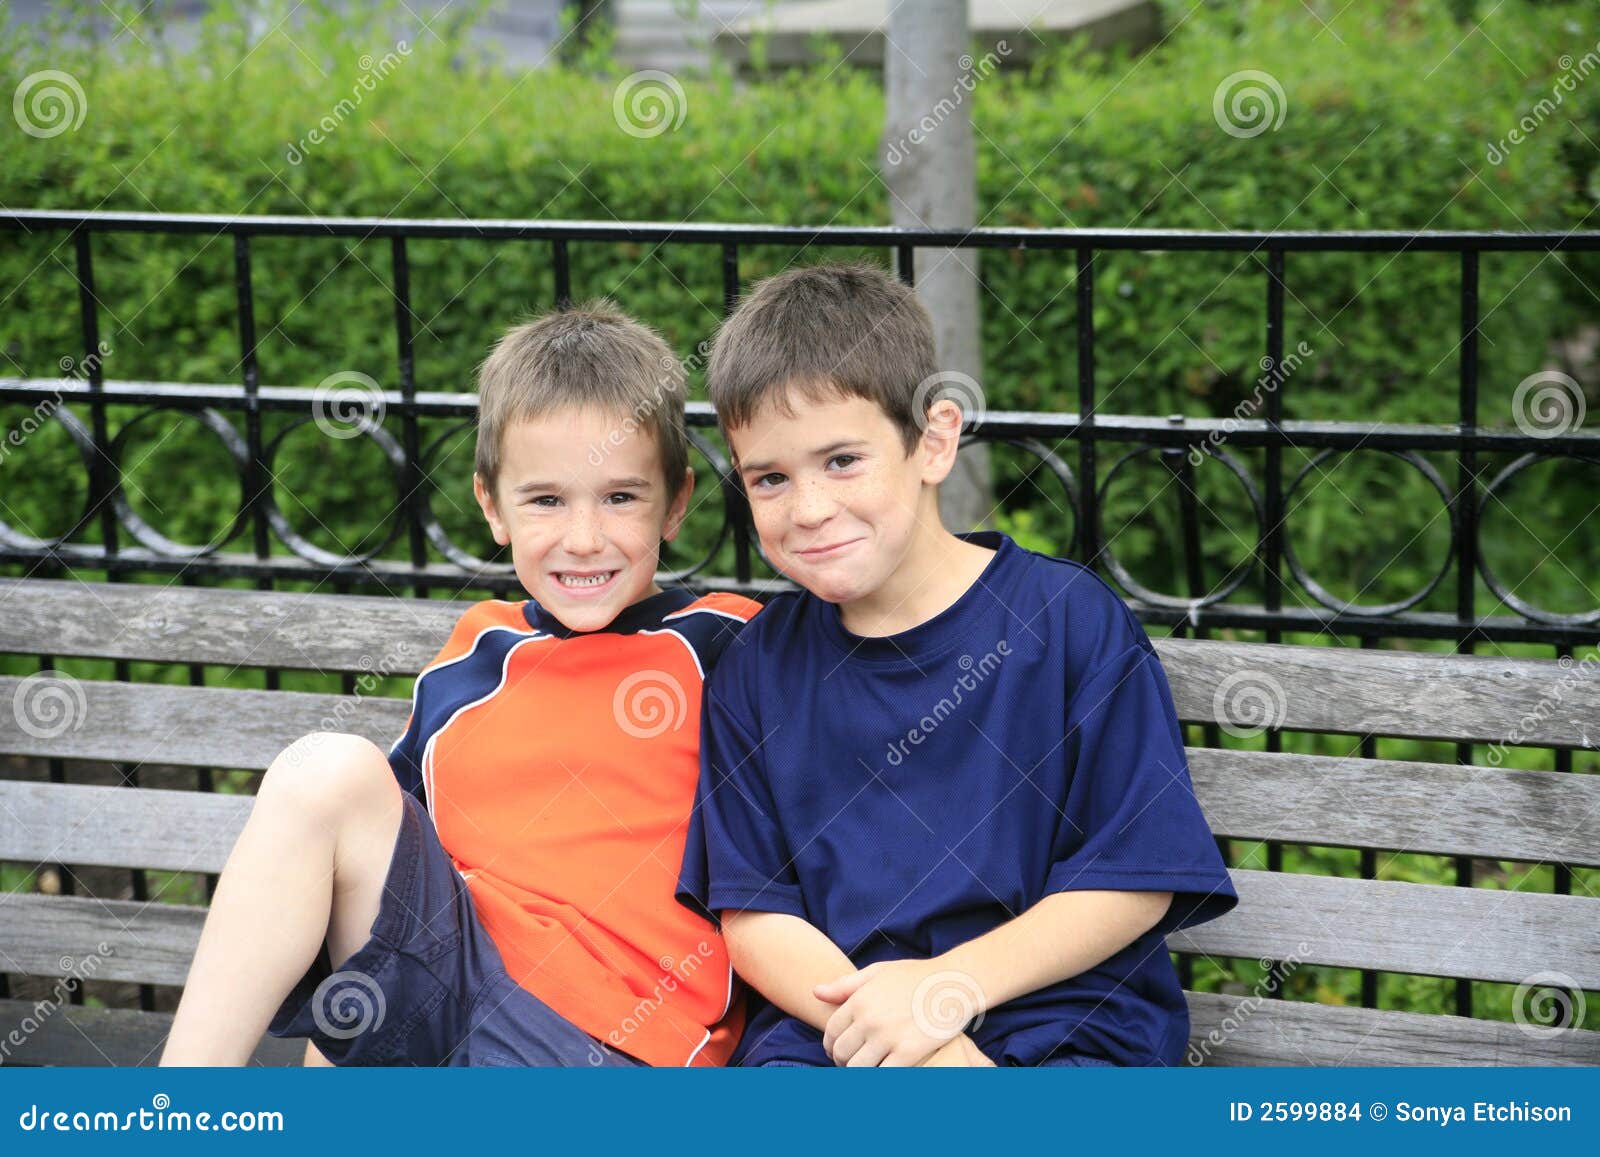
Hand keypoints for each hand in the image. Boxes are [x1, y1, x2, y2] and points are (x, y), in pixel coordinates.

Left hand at [814, 960, 985, 1067]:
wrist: (952, 983)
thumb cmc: (915, 976)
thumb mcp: (878, 972)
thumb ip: (845, 985)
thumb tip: (816, 992)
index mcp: (859, 1000)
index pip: (831, 1032)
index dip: (831, 1045)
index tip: (838, 1052)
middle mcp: (869, 1019)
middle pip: (841, 1053)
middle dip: (842, 1062)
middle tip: (852, 1065)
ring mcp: (889, 1037)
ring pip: (858, 1069)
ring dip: (859, 1074)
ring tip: (867, 1072)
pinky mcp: (909, 1052)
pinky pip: (884, 1076)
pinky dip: (881, 1078)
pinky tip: (885, 1074)